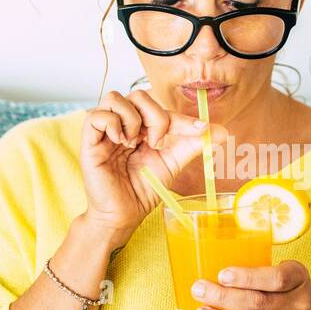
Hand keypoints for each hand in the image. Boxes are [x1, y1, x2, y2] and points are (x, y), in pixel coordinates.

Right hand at [80, 89, 227, 243]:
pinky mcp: (89, 142)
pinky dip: (112, 124)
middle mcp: (123, 124)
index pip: (160, 106)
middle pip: (138, 94)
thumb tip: (221, 132)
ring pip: (114, 97)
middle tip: (157, 143)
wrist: (124, 215)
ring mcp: (105, 131)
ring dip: (132, 118)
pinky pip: (96, 116)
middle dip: (155, 116)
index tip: (200, 130)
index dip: (181, 117)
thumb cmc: (144, 190)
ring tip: (134, 144)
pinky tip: (121, 142)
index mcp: (142, 126)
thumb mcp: (173, 163)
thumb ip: (193, 144)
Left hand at [189, 260, 310, 309]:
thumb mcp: (288, 277)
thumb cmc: (292, 294)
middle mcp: (298, 304)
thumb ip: (261, 274)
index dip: (248, 277)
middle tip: (199, 289)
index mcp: (298, 279)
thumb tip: (212, 266)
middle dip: (226, 297)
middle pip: (260, 302)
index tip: (223, 275)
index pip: (277, 278)